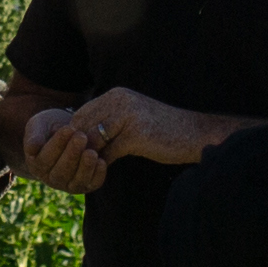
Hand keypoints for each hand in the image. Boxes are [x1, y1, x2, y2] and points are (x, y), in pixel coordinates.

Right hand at [14, 98, 109, 191]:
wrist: (69, 132)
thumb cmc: (51, 126)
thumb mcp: (39, 125)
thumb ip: (34, 135)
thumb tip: (32, 147)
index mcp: (36, 165)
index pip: (45, 159)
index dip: (57, 144)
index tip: (68, 129)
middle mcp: (51, 179)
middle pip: (61, 172)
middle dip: (72, 154)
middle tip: (81, 137)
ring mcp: (69, 185)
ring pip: (76, 181)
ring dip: (85, 167)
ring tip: (91, 152)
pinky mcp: (86, 185)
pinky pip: (92, 184)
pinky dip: (97, 175)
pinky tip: (101, 160)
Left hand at [30, 88, 223, 184]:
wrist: (194, 134)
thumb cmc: (163, 129)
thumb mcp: (133, 119)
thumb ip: (110, 122)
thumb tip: (83, 137)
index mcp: (117, 95)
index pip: (82, 113)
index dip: (74, 133)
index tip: (73, 150)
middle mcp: (120, 101)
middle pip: (83, 125)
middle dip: (77, 146)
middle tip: (74, 163)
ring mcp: (127, 117)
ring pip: (92, 139)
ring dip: (88, 156)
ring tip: (86, 168)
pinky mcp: (135, 135)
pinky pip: (108, 153)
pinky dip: (103, 164)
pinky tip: (103, 171)